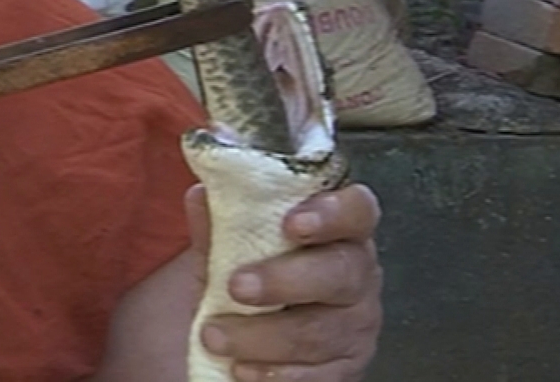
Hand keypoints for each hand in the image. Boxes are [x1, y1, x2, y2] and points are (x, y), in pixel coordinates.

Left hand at [185, 183, 383, 380]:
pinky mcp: (343, 371)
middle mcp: (357, 277)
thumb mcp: (235, 252)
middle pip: (340, 273)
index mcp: (340, 233)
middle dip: (286, 280)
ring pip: (318, 332)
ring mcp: (355, 327)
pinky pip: (314, 376)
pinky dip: (273, 373)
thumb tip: (201, 196)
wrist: (264, 343)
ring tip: (214, 335)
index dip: (332, 213)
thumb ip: (222, 226)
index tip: (291, 223)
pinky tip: (240, 368)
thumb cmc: (259, 282)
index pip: (357, 211)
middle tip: (238, 285)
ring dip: (261, 336)